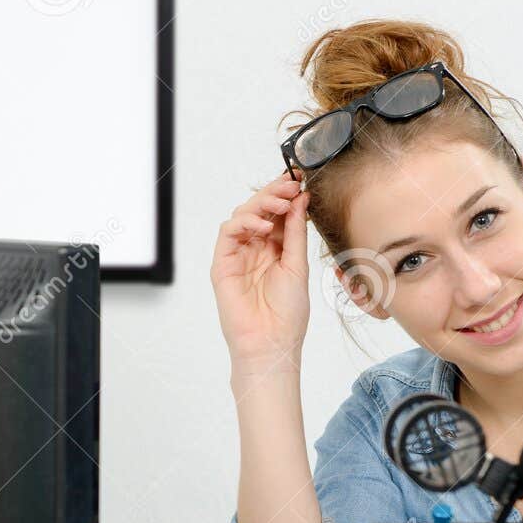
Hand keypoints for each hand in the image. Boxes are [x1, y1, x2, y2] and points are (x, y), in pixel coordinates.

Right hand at [210, 173, 310, 364]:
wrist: (271, 343)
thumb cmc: (287, 314)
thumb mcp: (298, 265)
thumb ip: (296, 232)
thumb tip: (300, 200)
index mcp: (276, 249)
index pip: (278, 214)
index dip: (286, 195)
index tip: (299, 179)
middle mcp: (256, 249)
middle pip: (260, 210)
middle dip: (274, 193)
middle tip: (290, 185)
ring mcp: (238, 256)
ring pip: (242, 216)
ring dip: (261, 204)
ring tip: (281, 203)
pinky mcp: (223, 264)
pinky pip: (228, 233)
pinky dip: (244, 223)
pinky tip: (263, 226)